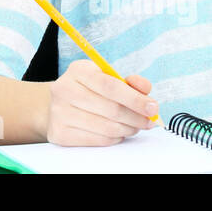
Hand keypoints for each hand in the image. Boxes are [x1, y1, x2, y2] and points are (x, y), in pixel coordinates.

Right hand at [43, 59, 158, 145]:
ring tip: (134, 126)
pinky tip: (117, 131)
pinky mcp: (60, 133)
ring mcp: (60, 112)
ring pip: (107, 128)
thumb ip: (129, 82)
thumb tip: (146, 90)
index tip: (153, 107)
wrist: (58, 104)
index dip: (135, 99)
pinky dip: (114, 137)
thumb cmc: (90, 89)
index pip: (110, 86)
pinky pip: (98, 140)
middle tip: (148, 121)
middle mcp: (64, 89)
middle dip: (136, 118)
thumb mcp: (107, 77)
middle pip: (111, 109)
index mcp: (78, 70)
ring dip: (128, 129)